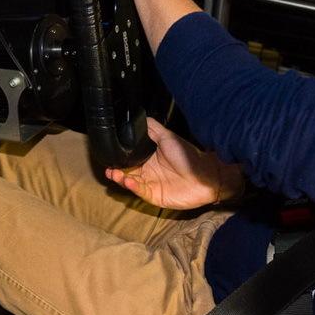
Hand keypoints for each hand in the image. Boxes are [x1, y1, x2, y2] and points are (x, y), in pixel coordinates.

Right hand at [104, 117, 243, 209]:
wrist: (205, 173)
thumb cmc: (188, 155)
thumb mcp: (167, 137)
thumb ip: (152, 128)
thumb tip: (137, 118)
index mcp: (148, 159)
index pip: (129, 159)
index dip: (119, 159)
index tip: (109, 155)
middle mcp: (148, 172)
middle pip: (127, 173)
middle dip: (116, 171)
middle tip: (108, 168)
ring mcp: (151, 185)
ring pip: (131, 183)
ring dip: (121, 179)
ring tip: (114, 174)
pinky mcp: (155, 196)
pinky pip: (141, 192)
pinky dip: (133, 187)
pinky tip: (128, 181)